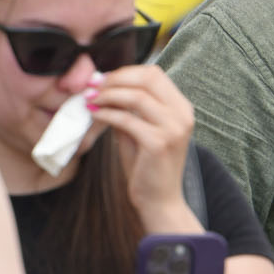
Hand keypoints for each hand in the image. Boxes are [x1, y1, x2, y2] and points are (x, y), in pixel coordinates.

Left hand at [87, 65, 197, 227]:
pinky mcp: (159, 143)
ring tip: (90, 99)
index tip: (102, 79)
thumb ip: (128, 108)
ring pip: (137, 95)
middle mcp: (182, 115)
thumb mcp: (139, 130)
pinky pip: (127, 119)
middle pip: (148, 78)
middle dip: (116, 79)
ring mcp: (173, 128)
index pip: (154, 74)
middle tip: (93, 86)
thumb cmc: (147, 167)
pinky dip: (107, 114)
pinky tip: (94, 115)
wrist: (160, 201)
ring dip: (109, 94)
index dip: (125, 72)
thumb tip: (102, 86)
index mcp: (181, 108)